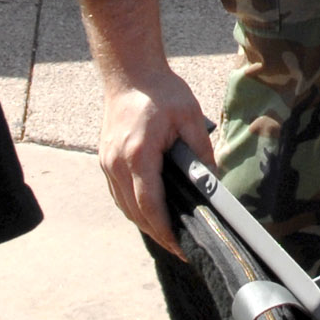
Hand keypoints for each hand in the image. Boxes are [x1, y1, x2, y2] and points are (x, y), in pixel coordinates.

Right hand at [100, 69, 212, 259]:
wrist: (129, 71)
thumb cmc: (160, 91)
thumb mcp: (189, 117)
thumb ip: (201, 151)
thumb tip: (213, 181)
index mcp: (137, 155)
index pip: (150, 205)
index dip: (165, 230)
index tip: (181, 246)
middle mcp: (117, 163)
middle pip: (135, 213)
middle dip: (158, 234)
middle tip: (181, 248)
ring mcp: (108, 163)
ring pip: (124, 206)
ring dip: (145, 223)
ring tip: (169, 235)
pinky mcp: (106, 159)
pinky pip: (118, 194)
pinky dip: (134, 208)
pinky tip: (151, 213)